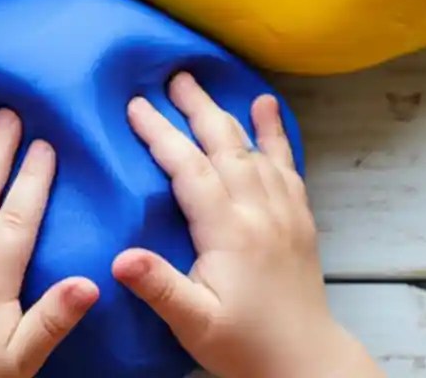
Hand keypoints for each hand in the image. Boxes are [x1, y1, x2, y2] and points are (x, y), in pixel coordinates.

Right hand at [114, 73, 382, 377]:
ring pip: (253, 149)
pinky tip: (268, 110)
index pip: (190, 169)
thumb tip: (122, 257)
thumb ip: (159, 287)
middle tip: (173, 77)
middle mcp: (259, 212)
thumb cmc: (243, 345)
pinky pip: (286, 165)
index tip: (135, 106)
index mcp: (229, 232)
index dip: (161, 134)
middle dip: (195, 108)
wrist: (304, 362)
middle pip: (224, 146)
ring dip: (227, 114)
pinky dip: (275, 134)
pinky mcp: (299, 220)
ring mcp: (283, 213)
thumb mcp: (193, 323)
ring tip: (204, 85)